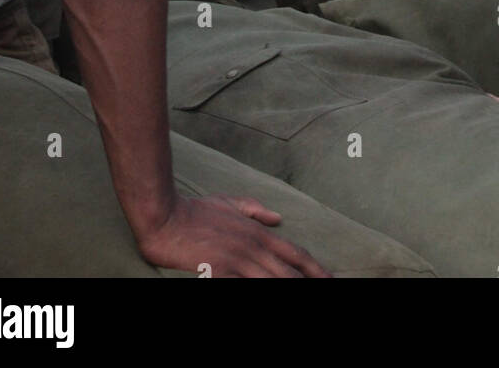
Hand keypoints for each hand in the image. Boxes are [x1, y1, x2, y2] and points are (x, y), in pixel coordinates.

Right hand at [136, 193, 331, 277]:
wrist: (167, 218)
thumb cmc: (196, 211)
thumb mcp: (230, 203)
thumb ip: (255, 210)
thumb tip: (278, 217)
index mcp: (258, 232)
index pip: (295, 253)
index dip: (315, 268)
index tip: (330, 278)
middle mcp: (254, 247)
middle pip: (289, 272)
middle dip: (308, 283)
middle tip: (328, 289)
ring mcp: (238, 261)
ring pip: (272, 282)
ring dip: (288, 288)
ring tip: (304, 296)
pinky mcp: (222, 272)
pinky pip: (245, 288)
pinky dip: (257, 291)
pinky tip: (266, 294)